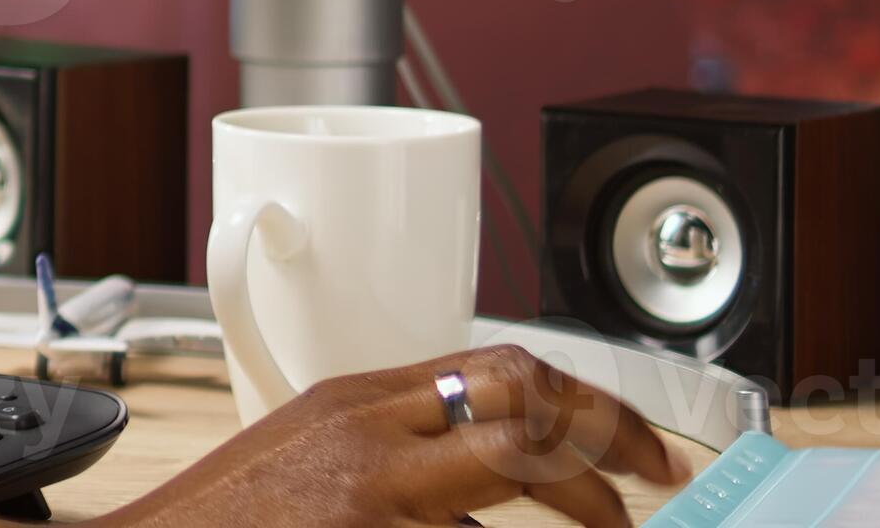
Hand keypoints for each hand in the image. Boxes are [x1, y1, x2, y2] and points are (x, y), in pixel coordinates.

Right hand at [83, 346, 682, 527]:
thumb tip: (492, 477)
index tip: (640, 445)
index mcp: (358, 400)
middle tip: (655, 480)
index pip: (505, 367)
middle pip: (525, 402)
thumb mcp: (310, 455)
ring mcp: (369, 490)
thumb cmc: (224, 522)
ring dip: (580, 508)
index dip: (591, 402)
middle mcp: (368, 433)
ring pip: (515, 470)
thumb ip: (393, 448)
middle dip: (611, 441)